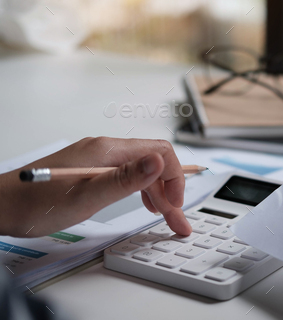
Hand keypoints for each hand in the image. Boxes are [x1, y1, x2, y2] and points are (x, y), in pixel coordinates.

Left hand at [0, 137, 192, 236]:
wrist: (1, 206)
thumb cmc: (37, 204)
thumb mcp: (87, 196)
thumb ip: (126, 178)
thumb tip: (159, 161)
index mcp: (108, 150)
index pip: (160, 152)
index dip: (175, 178)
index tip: (175, 204)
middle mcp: (106, 150)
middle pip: (153, 163)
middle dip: (170, 191)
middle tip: (177, 220)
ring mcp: (99, 159)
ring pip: (142, 170)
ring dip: (158, 193)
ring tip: (165, 216)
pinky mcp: (92, 170)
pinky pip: (127, 175)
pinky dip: (142, 191)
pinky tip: (144, 204)